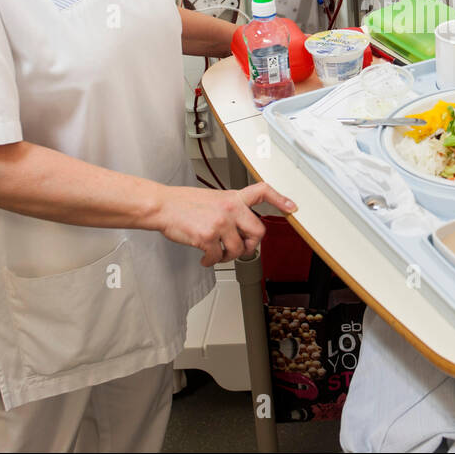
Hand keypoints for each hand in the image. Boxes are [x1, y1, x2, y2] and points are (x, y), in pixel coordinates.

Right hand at [154, 182, 296, 265]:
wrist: (163, 206)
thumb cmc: (184, 203)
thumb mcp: (213, 198)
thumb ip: (230, 209)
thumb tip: (242, 227)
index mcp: (233, 197)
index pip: (263, 192)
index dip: (280, 199)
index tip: (292, 208)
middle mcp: (230, 208)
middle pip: (258, 232)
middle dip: (251, 246)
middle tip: (241, 249)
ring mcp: (220, 223)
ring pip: (237, 250)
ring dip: (227, 256)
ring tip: (215, 252)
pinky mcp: (207, 237)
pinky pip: (216, 258)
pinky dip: (210, 261)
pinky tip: (204, 257)